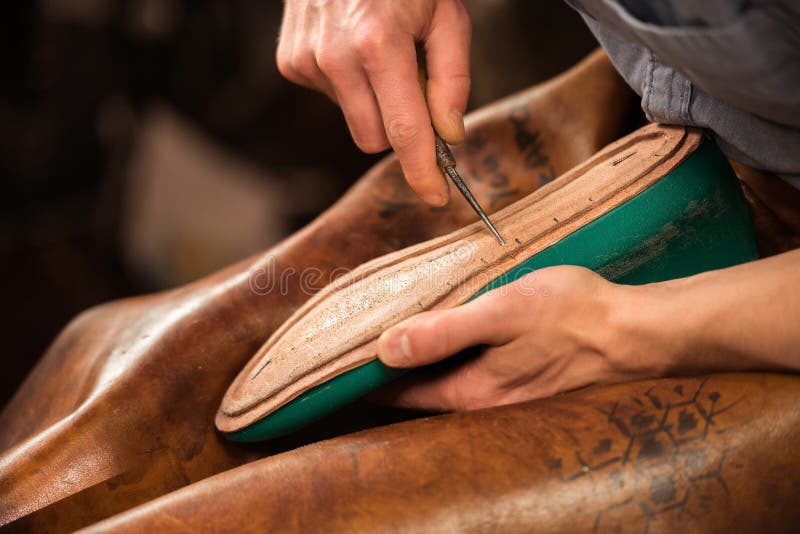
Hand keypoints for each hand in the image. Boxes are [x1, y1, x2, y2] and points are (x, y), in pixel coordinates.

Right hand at [276, 0, 471, 205]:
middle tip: (413, 91)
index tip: (436, 195)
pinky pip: (330, 99)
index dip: (421, 172)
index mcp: (379, 44)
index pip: (403, 132)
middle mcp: (335, 58)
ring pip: (352, 120)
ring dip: (372, 102)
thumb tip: (450, 134)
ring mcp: (307, 61)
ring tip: (378, 54)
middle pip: (373, 139)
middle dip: (397, 128)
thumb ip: (452, 77)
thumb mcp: (445, 13)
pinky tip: (351, 49)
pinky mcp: (290, 62)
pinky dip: (347, 85)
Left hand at [375, 266, 661, 410]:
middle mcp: (480, 404)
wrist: (634, 332)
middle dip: (382, 372)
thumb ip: (444, 331)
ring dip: (412, 364)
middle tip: (351, 342)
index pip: (396, 393)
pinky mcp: (516, 381)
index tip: (333, 361)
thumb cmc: (572, 316)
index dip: (362, 377)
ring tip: (386, 334)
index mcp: (470, 391)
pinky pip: (464, 373)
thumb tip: (386, 349)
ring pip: (438, 383)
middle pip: (414, 392)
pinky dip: (442, 357)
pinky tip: (442, 333)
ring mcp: (500, 396)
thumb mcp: (502, 313)